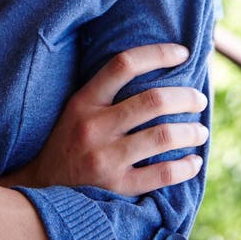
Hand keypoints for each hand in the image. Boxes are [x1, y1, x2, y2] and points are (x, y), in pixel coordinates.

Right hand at [0, 43, 208, 194]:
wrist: (41, 187)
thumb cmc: (67, 141)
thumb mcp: (76, 108)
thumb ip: (105, 92)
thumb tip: (149, 70)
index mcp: (84, 100)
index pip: (123, 64)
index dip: (156, 54)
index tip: (182, 53)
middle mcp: (94, 126)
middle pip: (152, 100)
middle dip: (185, 97)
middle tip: (199, 99)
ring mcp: (105, 157)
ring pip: (162, 136)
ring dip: (190, 132)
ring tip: (200, 131)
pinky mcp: (116, 187)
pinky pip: (161, 174)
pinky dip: (184, 167)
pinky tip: (193, 162)